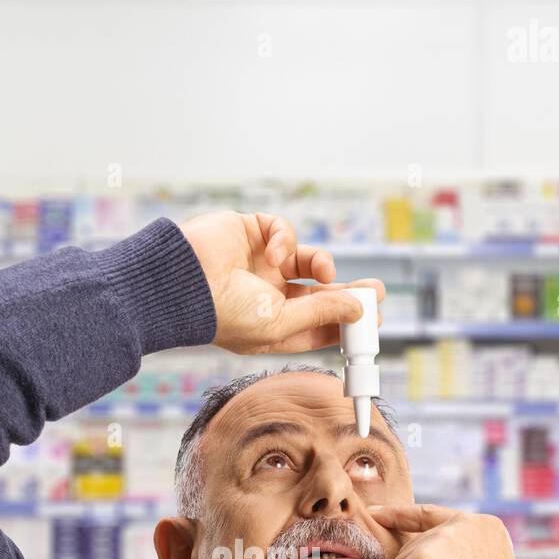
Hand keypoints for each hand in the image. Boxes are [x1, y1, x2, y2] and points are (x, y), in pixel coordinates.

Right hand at [179, 211, 384, 353]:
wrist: (182, 280)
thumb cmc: (223, 313)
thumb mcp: (278, 323)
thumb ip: (320, 313)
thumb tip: (357, 309)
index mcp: (270, 326)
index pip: (316, 326)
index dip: (344, 323)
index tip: (372, 320)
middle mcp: (267, 297)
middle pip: (318, 294)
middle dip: (347, 292)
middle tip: (376, 289)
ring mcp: (260, 265)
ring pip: (307, 261)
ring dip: (321, 265)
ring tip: (323, 271)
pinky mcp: (252, 233)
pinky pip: (283, 231)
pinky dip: (285, 239)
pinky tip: (275, 251)